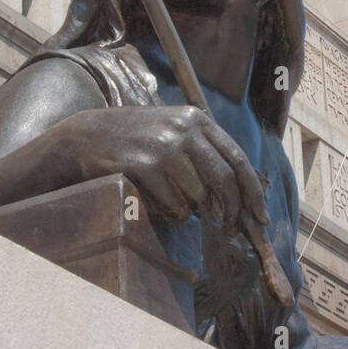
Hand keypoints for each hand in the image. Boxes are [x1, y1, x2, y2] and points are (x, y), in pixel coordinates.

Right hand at [66, 105, 269, 227]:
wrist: (86, 136)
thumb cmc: (135, 139)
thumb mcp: (172, 130)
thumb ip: (203, 150)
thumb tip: (240, 189)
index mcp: (196, 120)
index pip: (238, 158)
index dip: (253, 190)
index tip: (261, 214)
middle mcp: (184, 130)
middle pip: (224, 179)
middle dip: (231, 209)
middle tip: (229, 228)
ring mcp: (164, 147)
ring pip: (198, 196)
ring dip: (191, 209)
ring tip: (172, 201)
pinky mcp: (144, 166)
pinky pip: (173, 204)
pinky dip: (170, 212)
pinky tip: (154, 201)